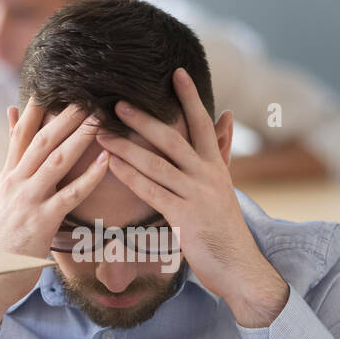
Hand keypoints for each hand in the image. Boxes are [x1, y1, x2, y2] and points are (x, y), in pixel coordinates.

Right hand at [0, 98, 108, 335]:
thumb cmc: (5, 236)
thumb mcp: (5, 193)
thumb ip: (15, 155)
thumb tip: (14, 114)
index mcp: (9, 175)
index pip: (23, 133)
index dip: (39, 106)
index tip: (54, 82)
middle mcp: (16, 182)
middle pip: (42, 140)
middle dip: (65, 115)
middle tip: (88, 91)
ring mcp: (28, 201)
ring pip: (55, 161)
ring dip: (78, 138)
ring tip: (99, 117)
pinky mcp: (41, 222)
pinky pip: (69, 195)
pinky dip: (88, 177)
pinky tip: (106, 163)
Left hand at [97, 68, 289, 327]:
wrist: (238, 266)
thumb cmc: (225, 227)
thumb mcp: (225, 184)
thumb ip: (221, 150)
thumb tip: (226, 115)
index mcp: (216, 165)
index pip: (202, 123)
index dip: (190, 97)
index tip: (176, 72)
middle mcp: (208, 176)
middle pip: (173, 139)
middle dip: (144, 119)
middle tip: (117, 102)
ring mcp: (197, 196)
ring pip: (157, 164)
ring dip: (126, 147)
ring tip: (100, 133)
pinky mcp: (185, 218)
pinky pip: (153, 192)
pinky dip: (131, 177)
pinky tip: (111, 165)